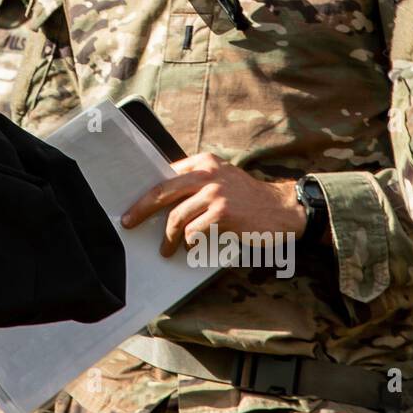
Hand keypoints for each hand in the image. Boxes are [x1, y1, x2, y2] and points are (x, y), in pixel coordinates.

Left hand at [121, 152, 305, 256]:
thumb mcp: (222, 179)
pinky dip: (189, 243)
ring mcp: (216, 193)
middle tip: (129, 224)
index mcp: (204, 162)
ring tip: (166, 249)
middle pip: (162, 192)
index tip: (131, 205)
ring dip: (168, 238)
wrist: (283, 209)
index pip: (165, 175)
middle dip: (141, 210)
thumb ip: (196, 183)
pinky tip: (190, 248)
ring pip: (177, 217)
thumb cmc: (248, 199)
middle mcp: (208, 173)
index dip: (146, 192)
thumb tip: (160, 201)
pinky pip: (194, 232)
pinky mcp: (224, 214)